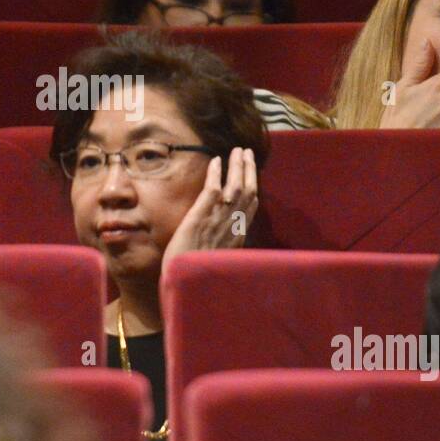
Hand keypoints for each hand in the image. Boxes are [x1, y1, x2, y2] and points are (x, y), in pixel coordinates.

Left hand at [161, 148, 258, 270]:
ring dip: (237, 167)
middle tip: (247, 153)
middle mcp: (232, 227)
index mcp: (237, 238)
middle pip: (248, 192)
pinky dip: (216, 174)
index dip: (253, 188)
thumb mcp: (217, 262)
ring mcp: (217, 221)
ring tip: (238, 151)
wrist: (186, 289)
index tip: (253, 175)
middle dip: (249, 171)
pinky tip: (216, 161)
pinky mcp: (199, 218)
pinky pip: (212, 191)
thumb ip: (223, 247)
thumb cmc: (198, 278)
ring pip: (235, 188)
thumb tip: (225, 239)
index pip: (251, 208)